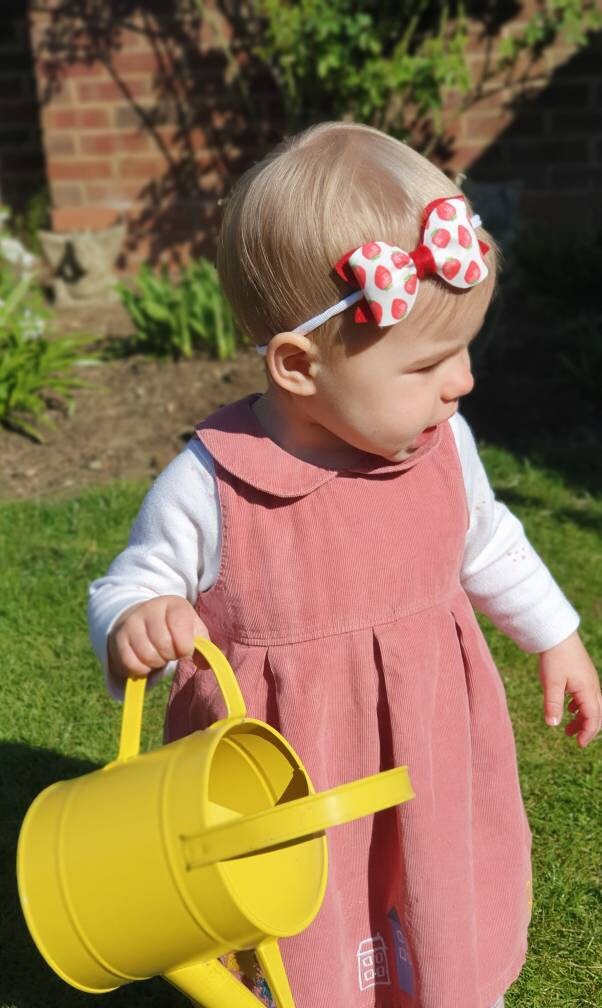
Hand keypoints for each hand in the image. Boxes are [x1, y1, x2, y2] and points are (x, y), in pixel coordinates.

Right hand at [108, 595, 208, 679]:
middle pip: (164, 645)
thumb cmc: (174, 627)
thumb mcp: (192, 629)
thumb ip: (202, 645)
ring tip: (158, 654)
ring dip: (156, 663)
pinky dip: (141, 669)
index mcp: (174, 604)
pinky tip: (145, 660)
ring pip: (148, 656)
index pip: (180, 627)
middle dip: (170, 655)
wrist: (142, 619)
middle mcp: (150, 609)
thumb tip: (204, 664)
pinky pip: (131, 664)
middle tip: (169, 651)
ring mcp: (131, 622)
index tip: (185, 650)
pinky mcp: (118, 638)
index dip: (185, 646)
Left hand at [538, 631, 601, 747]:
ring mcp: (589, 679)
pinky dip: (579, 706)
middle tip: (574, 738)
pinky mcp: (583, 674)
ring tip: (567, 728)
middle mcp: (593, 686)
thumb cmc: (554, 658)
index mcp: (588, 691)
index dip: (588, 733)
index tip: (578, 744)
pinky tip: (568, 708)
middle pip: (596, 713)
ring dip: (582, 718)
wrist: (556, 634)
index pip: (593, 718)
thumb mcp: (551, 683)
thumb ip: (553, 705)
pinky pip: (586, 695)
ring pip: (591, 704)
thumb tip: (553, 725)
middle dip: (587, 727)